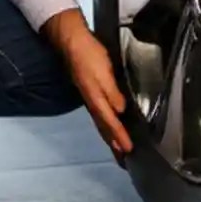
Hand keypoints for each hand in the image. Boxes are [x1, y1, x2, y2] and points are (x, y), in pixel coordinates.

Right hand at [42, 9, 133, 163]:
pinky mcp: (90, 92)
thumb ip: (112, 92)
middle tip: (123, 160)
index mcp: (96, 99)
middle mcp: (93, 101)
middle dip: (113, 143)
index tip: (128, 150)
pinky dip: (106, 124)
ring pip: (101, 122)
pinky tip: (109, 123)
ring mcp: (90, 97)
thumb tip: (120, 111)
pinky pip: (100, 114)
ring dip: (110, 136)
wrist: (72, 41)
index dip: (119, 136)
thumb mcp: (104, 72)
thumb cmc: (89, 54)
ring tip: (118, 149)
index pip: (110, 122)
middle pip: (104, 128)